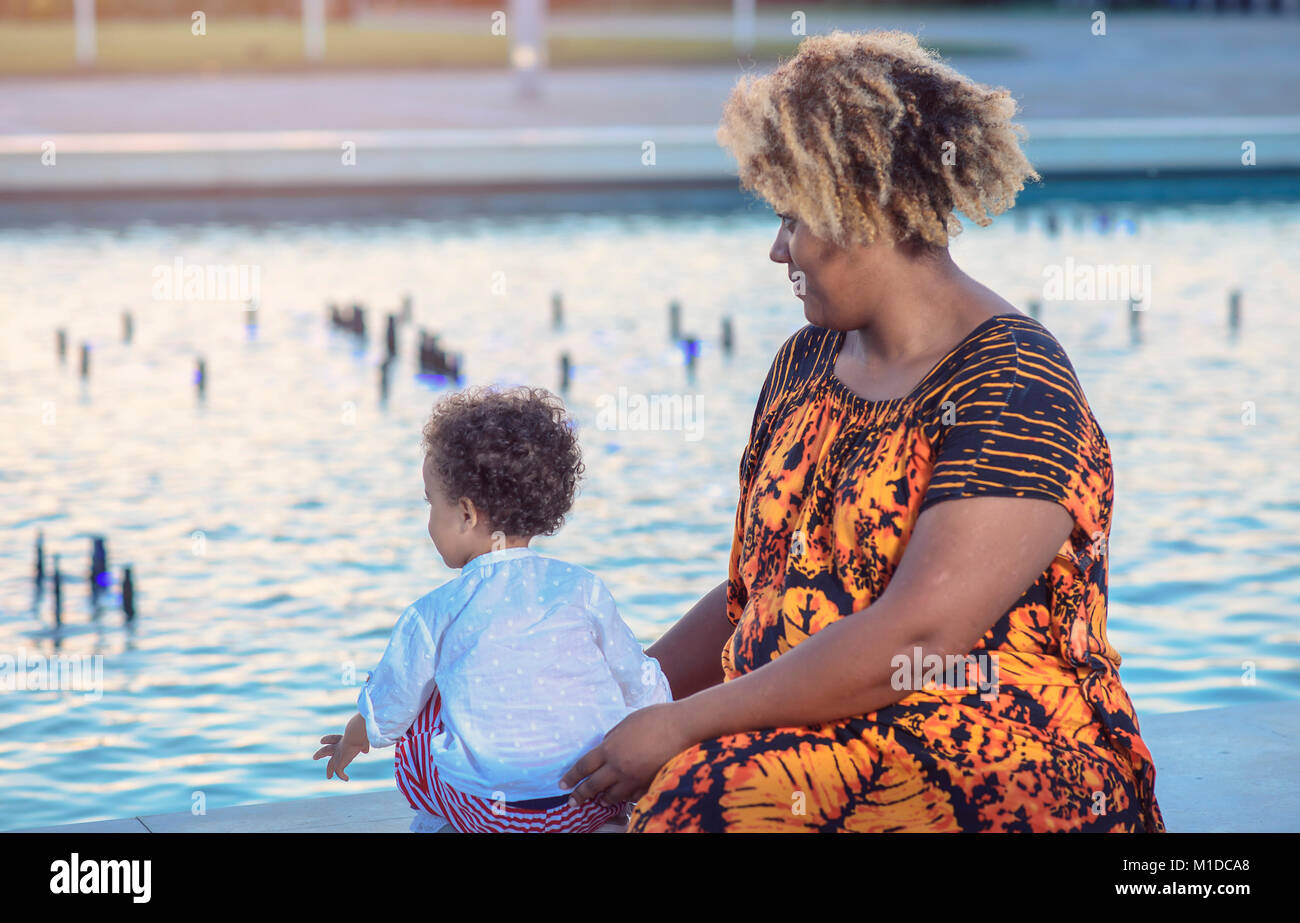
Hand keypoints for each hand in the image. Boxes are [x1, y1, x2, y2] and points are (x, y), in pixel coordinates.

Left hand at [313, 733, 368, 781]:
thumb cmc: (360, 734)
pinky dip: (342, 776)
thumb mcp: (362, 740)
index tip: (321, 741)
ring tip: (329, 776)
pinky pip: (339, 771)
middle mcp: (338, 747)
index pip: (333, 739)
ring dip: (329, 771)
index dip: (327, 740)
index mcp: (342, 739)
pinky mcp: (339, 763)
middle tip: (314, 757)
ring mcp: (337, 755)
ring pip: (330, 764)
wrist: (355, 736)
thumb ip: (363, 746)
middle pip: (326, 750)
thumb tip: (365, 750)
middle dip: (320, 754)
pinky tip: (346, 779)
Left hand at [560, 702, 693, 806]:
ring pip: (612, 796)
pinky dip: (626, 797)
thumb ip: (612, 737)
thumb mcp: (626, 722)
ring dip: (603, 798)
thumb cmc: (654, 719)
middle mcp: (618, 766)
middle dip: (581, 795)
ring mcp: (634, 778)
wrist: (682, 727)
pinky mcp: (648, 784)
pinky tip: (624, 796)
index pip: (583, 766)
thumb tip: (605, 746)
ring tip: (600, 800)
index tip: (563, 785)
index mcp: (609, 748)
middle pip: (593, 786)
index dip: (571, 777)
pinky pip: (632, 796)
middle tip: (573, 802)